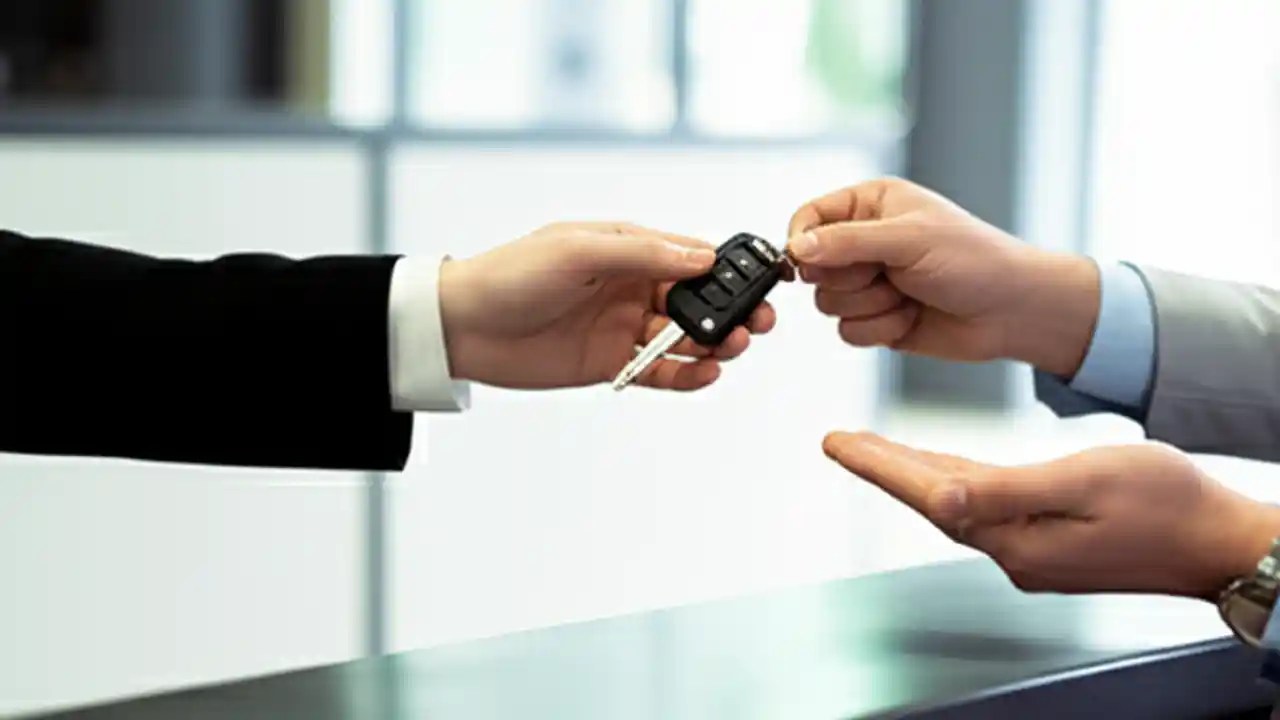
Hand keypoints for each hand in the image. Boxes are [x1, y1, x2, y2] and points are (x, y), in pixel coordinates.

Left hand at [437, 222, 775, 390]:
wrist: (462, 325)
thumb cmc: (513, 274)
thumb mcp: (578, 251)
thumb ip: (642, 254)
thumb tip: (701, 258)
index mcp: (627, 249)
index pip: (690, 256)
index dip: (726, 269)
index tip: (760, 281)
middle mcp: (631, 287)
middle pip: (697, 300)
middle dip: (731, 311)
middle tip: (758, 323)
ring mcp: (622, 327)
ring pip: (683, 337)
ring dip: (713, 344)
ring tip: (732, 349)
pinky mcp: (610, 363)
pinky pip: (659, 370)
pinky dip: (685, 375)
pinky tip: (704, 374)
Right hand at [787, 178, 1099, 376]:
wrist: (1012, 311)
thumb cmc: (974, 261)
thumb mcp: (907, 239)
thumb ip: (846, 242)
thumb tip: (795, 247)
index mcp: (871, 205)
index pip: (810, 217)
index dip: (803, 241)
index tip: (806, 261)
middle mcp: (865, 241)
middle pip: (814, 267)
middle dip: (850, 279)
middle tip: (887, 273)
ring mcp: (870, 282)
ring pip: (828, 303)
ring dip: (869, 306)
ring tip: (907, 295)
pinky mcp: (877, 318)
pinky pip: (847, 331)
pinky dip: (878, 329)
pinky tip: (910, 317)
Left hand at [822, 431, 1279, 599]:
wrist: (1220, 541)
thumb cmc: (1168, 505)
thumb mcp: (1086, 481)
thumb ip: (1008, 490)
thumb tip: (942, 497)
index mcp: (1018, 539)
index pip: (930, 496)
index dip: (880, 466)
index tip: (836, 443)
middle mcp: (1016, 553)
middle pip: (935, 501)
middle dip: (886, 468)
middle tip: (841, 441)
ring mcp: (1033, 553)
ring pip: (958, 504)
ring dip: (917, 475)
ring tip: (876, 450)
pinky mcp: (1050, 546)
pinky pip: (986, 509)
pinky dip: (957, 482)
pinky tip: (947, 469)